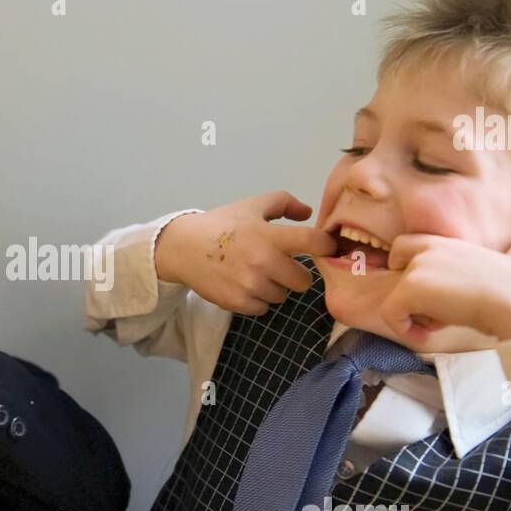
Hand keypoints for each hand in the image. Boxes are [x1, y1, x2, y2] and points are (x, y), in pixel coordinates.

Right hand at [154, 191, 337, 314]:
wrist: (183, 248)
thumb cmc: (222, 224)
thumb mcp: (252, 205)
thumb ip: (284, 203)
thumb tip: (308, 214)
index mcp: (270, 235)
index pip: (315, 243)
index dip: (326, 246)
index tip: (323, 249)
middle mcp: (264, 262)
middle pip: (304, 280)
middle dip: (295, 274)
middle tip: (280, 266)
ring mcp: (251, 286)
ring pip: (283, 296)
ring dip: (275, 287)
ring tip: (256, 274)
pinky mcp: (239, 303)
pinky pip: (263, 307)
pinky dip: (257, 299)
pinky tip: (244, 284)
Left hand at [380, 231, 510, 344]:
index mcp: (449, 243)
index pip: (406, 246)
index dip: (408, 270)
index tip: (432, 296)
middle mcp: (429, 248)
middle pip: (394, 265)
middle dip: (406, 289)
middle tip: (434, 312)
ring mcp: (417, 267)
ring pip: (394, 294)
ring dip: (412, 315)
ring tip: (440, 325)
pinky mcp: (410, 288)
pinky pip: (390, 313)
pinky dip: (405, 330)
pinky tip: (429, 337)